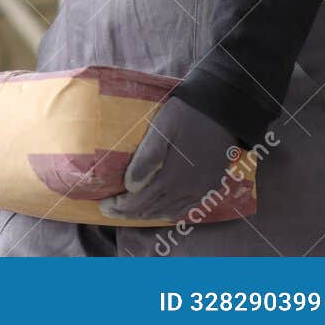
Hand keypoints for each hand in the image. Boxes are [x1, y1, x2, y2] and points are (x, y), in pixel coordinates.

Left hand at [97, 96, 240, 221]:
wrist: (221, 110)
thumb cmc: (185, 115)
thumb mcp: (161, 129)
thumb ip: (147, 158)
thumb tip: (130, 186)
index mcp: (172, 177)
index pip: (139, 202)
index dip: (119, 207)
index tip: (103, 204)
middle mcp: (187, 190)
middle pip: (152, 211)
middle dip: (128, 213)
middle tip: (109, 209)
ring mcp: (201, 191)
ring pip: (168, 213)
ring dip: (146, 214)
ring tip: (129, 210)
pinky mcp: (211, 187)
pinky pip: (186, 209)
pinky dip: (168, 212)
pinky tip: (159, 207)